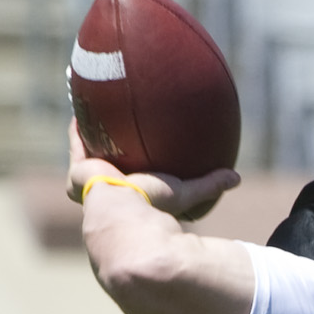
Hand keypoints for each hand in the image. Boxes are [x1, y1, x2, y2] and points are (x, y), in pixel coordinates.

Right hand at [66, 119, 239, 221]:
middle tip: (115, 128)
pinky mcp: (79, 170)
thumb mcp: (184, 192)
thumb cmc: (153, 208)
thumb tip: (236, 178)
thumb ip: (208, 185)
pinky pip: (78, 140)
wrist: (124, 215)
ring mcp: (89, 180)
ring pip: (88, 150)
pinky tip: (83, 97)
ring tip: (95, 107)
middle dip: (107, 147)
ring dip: (91, 130)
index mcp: (128, 197)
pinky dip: (80, 121)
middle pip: (105, 163)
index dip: (133, 167)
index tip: (139, 150)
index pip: (131, 180)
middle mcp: (105, 191)